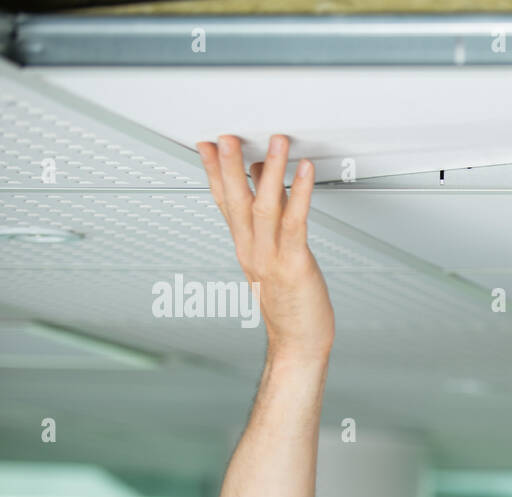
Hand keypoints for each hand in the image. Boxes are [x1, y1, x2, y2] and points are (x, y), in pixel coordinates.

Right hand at [196, 134, 334, 359]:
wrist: (298, 344)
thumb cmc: (291, 305)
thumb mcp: (274, 258)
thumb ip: (271, 224)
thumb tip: (268, 190)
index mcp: (245, 248)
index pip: (223, 203)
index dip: (213, 173)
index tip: (207, 145)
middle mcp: (252, 251)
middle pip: (236, 201)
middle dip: (228, 166)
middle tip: (226, 136)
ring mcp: (271, 258)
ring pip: (264, 207)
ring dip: (269, 172)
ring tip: (275, 143)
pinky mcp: (294, 264)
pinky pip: (295, 223)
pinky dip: (300, 194)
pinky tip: (304, 172)